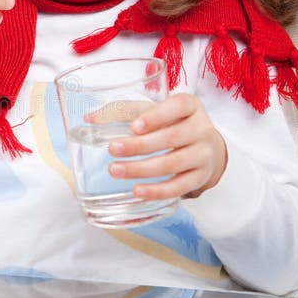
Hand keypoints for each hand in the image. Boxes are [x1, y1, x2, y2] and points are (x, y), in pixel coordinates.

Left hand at [107, 94, 227, 199]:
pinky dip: (157, 190)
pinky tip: (137, 191)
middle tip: (113, 149)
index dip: (157, 116)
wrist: (208, 149)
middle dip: (139, 145)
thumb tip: (89, 118)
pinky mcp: (201, 177)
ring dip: (142, 169)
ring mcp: (204, 154)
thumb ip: (124, 111)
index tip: (134, 126)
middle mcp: (201, 129)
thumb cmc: (173, 124)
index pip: (178, 106)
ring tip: (115, 170)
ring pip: (173, 163)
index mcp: (190, 106)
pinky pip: (179, 186)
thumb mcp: (155, 111)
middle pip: (172, 137)